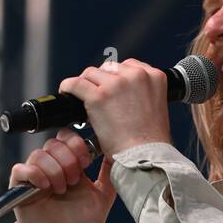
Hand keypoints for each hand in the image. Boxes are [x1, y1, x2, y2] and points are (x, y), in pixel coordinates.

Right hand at [9, 129, 117, 222]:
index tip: (86, 161)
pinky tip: (45, 188)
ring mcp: (35, 175)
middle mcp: (51, 166)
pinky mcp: (19, 186)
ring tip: (61, 190)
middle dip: (68, 160)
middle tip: (74, 180)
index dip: (76, 145)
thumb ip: (109, 174)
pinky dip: (35, 175)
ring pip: (39, 155)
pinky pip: (21, 169)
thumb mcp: (103, 196)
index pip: (67, 137)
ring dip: (54, 171)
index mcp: (69, 164)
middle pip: (53, 143)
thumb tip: (119, 152)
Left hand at [57, 58, 171, 160]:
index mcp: (154, 77)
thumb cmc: (150, 142)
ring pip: (91, 74)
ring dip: (87, 86)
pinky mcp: (99, 96)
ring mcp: (116, 85)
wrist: (145, 157)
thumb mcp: (155, 109)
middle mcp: (136, 76)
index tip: (110, 88)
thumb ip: (141, 94)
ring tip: (84, 100)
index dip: (116, 77)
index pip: (128, 65)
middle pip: (109, 68)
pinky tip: (67, 93)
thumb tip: (120, 93)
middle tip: (98, 99)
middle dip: (101, 82)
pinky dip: (68, 87)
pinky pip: (76, 83)